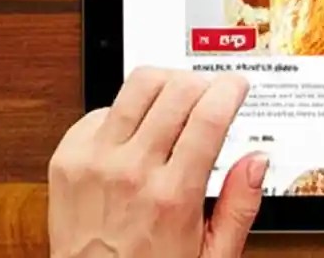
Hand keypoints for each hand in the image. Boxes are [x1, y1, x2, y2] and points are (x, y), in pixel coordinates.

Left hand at [48, 68, 268, 257]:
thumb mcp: (210, 257)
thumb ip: (239, 207)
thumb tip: (256, 162)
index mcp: (172, 197)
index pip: (208, 117)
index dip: (229, 90)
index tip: (236, 86)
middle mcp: (131, 173)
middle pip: (176, 91)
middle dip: (202, 82)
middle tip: (209, 92)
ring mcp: (95, 161)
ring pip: (137, 87)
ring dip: (164, 83)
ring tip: (174, 98)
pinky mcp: (67, 158)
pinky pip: (100, 109)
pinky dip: (123, 110)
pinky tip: (135, 129)